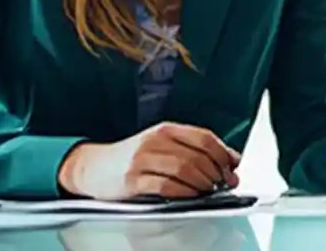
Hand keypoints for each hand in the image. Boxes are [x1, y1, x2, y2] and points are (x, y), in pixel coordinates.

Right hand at [57, 122, 240, 199]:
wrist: (93, 166)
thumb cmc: (133, 157)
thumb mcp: (163, 145)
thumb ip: (194, 149)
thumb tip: (231, 160)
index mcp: (166, 129)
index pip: (204, 138)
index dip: (223, 154)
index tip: (232, 167)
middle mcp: (155, 141)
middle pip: (197, 155)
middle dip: (216, 172)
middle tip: (224, 183)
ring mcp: (142, 159)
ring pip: (184, 169)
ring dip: (202, 183)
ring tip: (208, 190)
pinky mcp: (132, 179)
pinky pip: (166, 186)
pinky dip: (184, 192)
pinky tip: (190, 195)